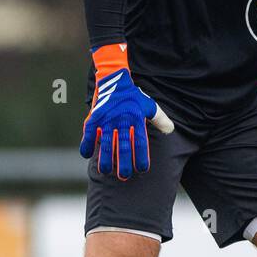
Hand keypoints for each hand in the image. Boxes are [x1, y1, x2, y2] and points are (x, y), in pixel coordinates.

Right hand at [79, 43, 173, 179]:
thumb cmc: (133, 97)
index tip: (142, 169)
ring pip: (106, 143)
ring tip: (106, 172)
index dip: (141, 156)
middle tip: (124, 176)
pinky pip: (88, 132)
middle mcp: (121, 120)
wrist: (114, 80)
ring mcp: (106, 119)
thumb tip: (170, 130)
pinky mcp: (94, 117)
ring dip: (105, 159)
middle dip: (124, 163)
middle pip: (123, 145)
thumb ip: (160, 119)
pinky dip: (86, 143)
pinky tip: (86, 155)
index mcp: (136, 119)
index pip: (140, 142)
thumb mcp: (149, 105)